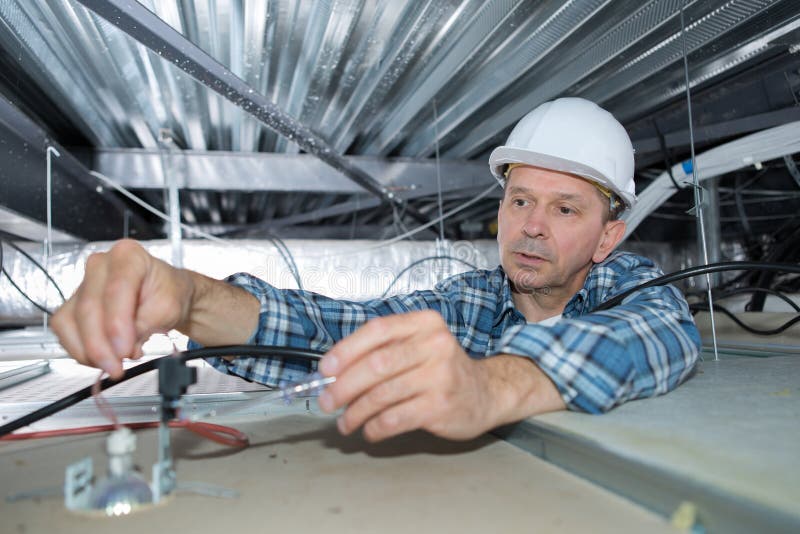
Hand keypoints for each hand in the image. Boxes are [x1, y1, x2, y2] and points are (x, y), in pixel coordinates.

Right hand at [51, 239, 194, 378]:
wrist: (165, 296)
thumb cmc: (168, 294)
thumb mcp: (170, 307)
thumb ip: (147, 324)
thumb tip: (123, 347)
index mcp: (128, 256)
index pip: (115, 291)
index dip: (117, 325)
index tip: (124, 351)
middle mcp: (100, 266)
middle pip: (88, 309)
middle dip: (101, 346)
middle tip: (117, 367)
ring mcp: (83, 284)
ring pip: (70, 322)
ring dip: (89, 351)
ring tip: (115, 362)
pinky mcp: (73, 305)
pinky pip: (64, 331)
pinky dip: (81, 350)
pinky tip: (102, 357)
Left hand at [317, 310, 563, 441]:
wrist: (485, 393)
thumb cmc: (441, 369)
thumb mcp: (418, 346)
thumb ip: (383, 350)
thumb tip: (334, 372)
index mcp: (425, 324)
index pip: (378, 330)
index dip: (346, 350)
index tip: (326, 370)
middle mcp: (435, 345)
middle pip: (376, 364)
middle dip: (344, 386)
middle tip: (326, 401)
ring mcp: (440, 376)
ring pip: (382, 394)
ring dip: (355, 412)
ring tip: (345, 422)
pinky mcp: (440, 406)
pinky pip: (395, 418)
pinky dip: (375, 427)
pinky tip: (369, 430)